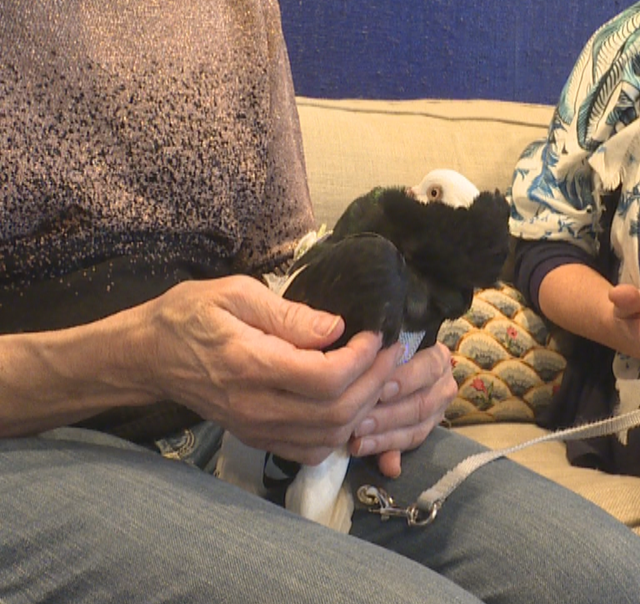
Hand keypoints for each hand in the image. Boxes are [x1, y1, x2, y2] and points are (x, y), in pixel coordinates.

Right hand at [135, 276, 397, 465]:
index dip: (362, 359)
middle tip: (388, 353)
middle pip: (337, 412)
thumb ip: (288, 314)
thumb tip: (336, 328)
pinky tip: (349, 403)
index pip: (326, 378)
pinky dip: (340, 433)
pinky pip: (310, 451)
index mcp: (251, 365)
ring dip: (364, 408)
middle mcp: (256, 406)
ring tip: (376, 374)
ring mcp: (257, 428)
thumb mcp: (235, 293)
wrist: (147, 356)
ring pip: (330, 437)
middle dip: (375, 382)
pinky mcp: (258, 437)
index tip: (375, 335)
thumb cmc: (190, 315)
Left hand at [349, 342, 457, 477]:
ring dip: (387, 436)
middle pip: (423, 403)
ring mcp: (438, 408)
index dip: (404, 380)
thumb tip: (375, 349)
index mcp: (437, 357)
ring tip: (359, 440)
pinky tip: (383, 464)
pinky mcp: (427, 429)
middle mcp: (444, 383)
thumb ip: (377, 357)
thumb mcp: (382, 352)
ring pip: (418, 426)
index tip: (379, 389)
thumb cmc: (381, 354)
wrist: (394, 366)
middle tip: (360, 423)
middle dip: (389, 415)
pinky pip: (413, 442)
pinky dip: (393, 451)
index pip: (428, 368)